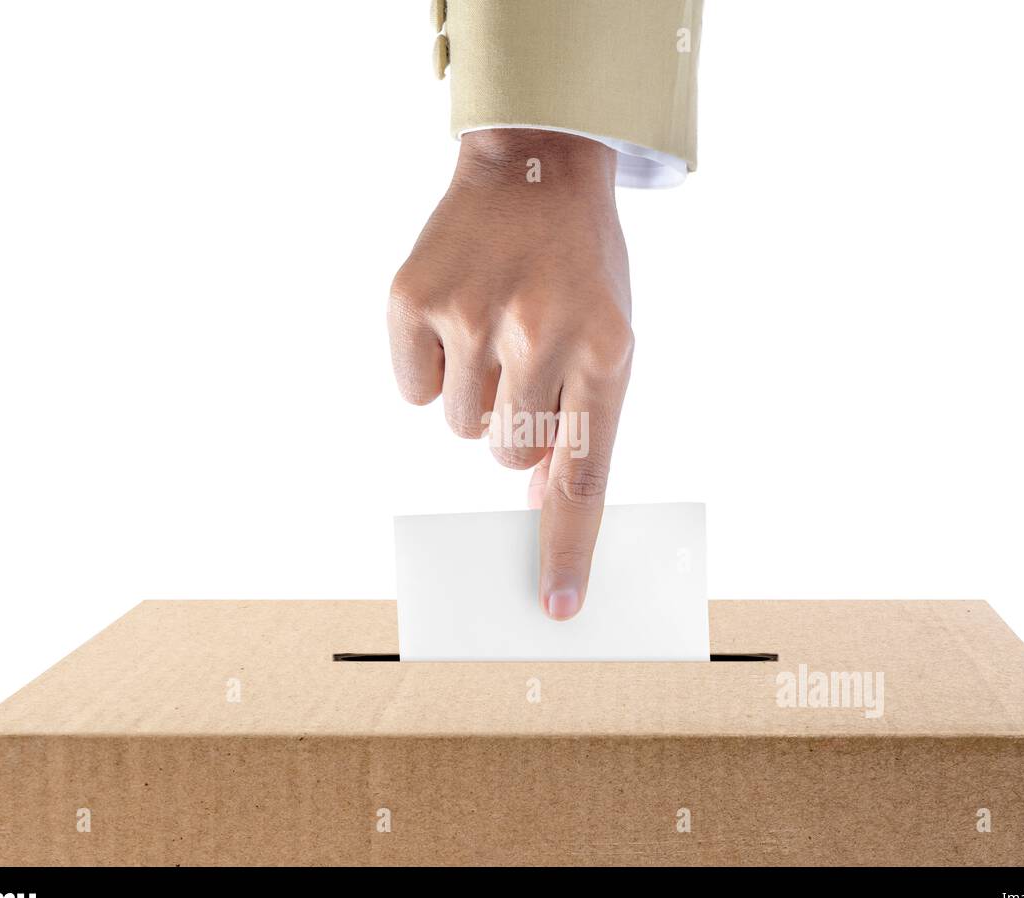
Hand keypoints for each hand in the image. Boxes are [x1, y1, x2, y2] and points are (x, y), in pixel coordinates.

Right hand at [388, 129, 632, 619]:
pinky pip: (412, 389)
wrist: (535, 165)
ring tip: (493, 329)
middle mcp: (541, 332)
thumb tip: (543, 509)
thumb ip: (584, 427)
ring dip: (473, 396)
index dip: (568, 548)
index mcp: (607, 350)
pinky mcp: (413, 298)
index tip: (558, 607)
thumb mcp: (611, 339)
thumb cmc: (580, 269)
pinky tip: (456, 316)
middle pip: (507, 458)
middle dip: (514, 427)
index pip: (584, 476)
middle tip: (526, 361)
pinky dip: (429, 368)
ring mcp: (472, 313)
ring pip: (457, 428)